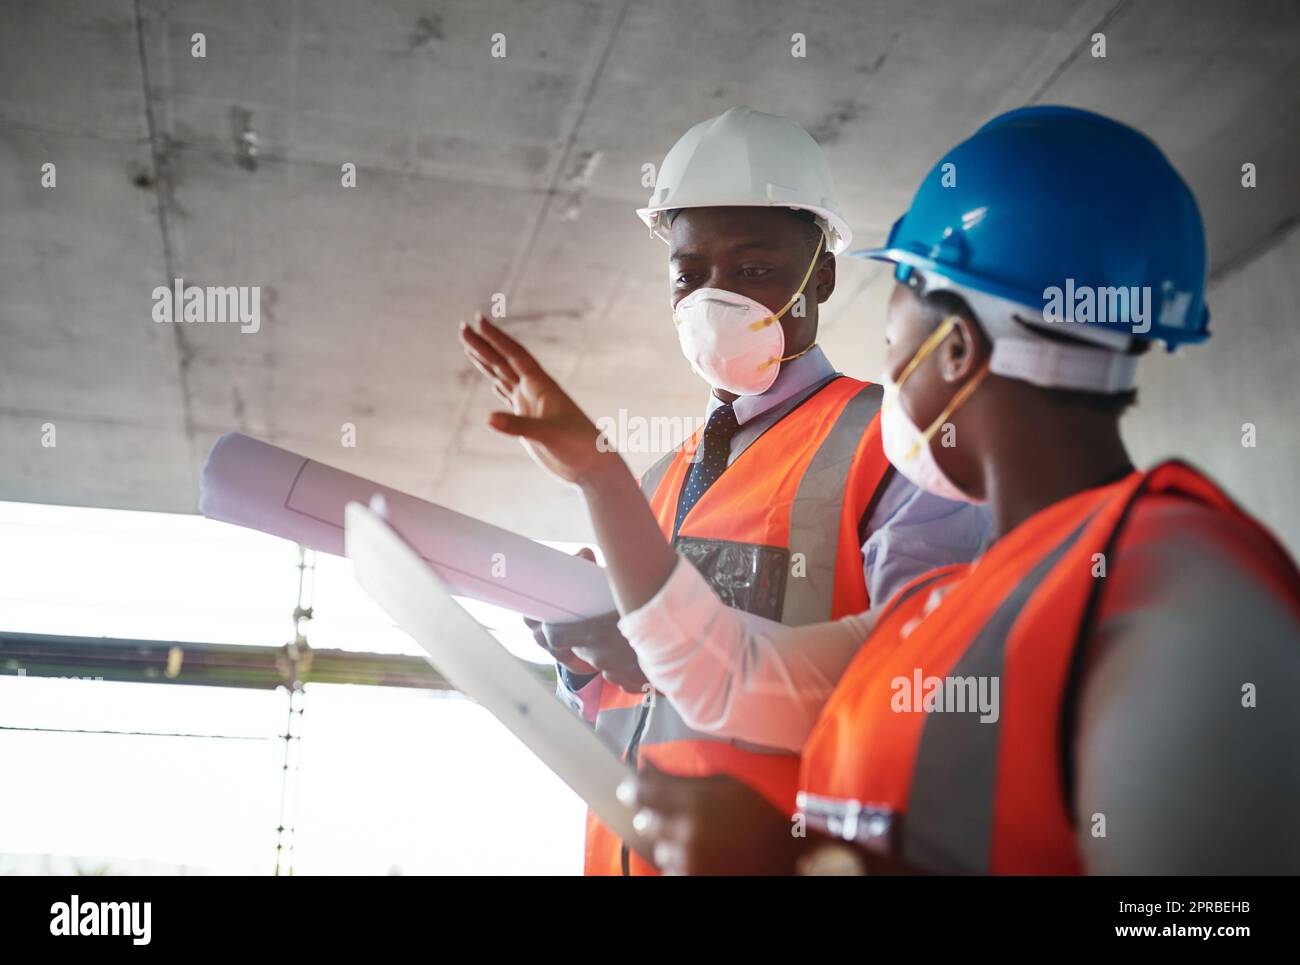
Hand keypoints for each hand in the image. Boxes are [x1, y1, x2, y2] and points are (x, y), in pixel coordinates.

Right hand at [459, 313, 615, 487]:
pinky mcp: (529, 420)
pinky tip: (492, 381)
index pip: (514, 355)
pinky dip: (498, 386)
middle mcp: (535, 390)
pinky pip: (509, 397)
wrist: (592, 466)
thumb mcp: (547, 435)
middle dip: (483, 345)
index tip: (478, 320)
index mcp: (542, 386)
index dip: (496, 338)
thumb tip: (488, 419)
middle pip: (504, 361)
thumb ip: (518, 425)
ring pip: (504, 376)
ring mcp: (531, 405)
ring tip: (469, 345)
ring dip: (487, 361)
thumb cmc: (579, 446)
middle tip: (462, 327)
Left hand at [524, 551, 648, 691]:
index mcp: (597, 632)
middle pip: (579, 649)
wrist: (696, 647)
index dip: (546, 628)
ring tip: (621, 636)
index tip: (543, 621)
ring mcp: (617, 673)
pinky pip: (618, 676)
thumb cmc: (662, 609)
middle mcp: (602, 656)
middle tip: (592, 623)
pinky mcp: (633, 684)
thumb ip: (602, 576)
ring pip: (599, 662)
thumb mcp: (629, 588)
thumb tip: (583, 554)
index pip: (555, 636)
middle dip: (582, 638)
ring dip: (604, 651)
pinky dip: (622, 665)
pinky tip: (634, 653)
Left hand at [619, 762, 803, 874]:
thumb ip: (680, 777)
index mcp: (696, 801)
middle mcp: (688, 833)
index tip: (628, 789)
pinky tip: (706, 857)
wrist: (785, 854)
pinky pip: (672, 871)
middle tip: (676, 817)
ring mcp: (690, 862)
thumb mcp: (723, 783)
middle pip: (644, 822)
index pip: (643, 792)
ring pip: (660, 850)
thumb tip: (644, 765)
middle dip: (655, 817)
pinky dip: (684, 866)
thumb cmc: (757, 812)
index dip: (632, 789)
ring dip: (672, 845)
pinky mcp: (693, 880)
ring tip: (702, 841)